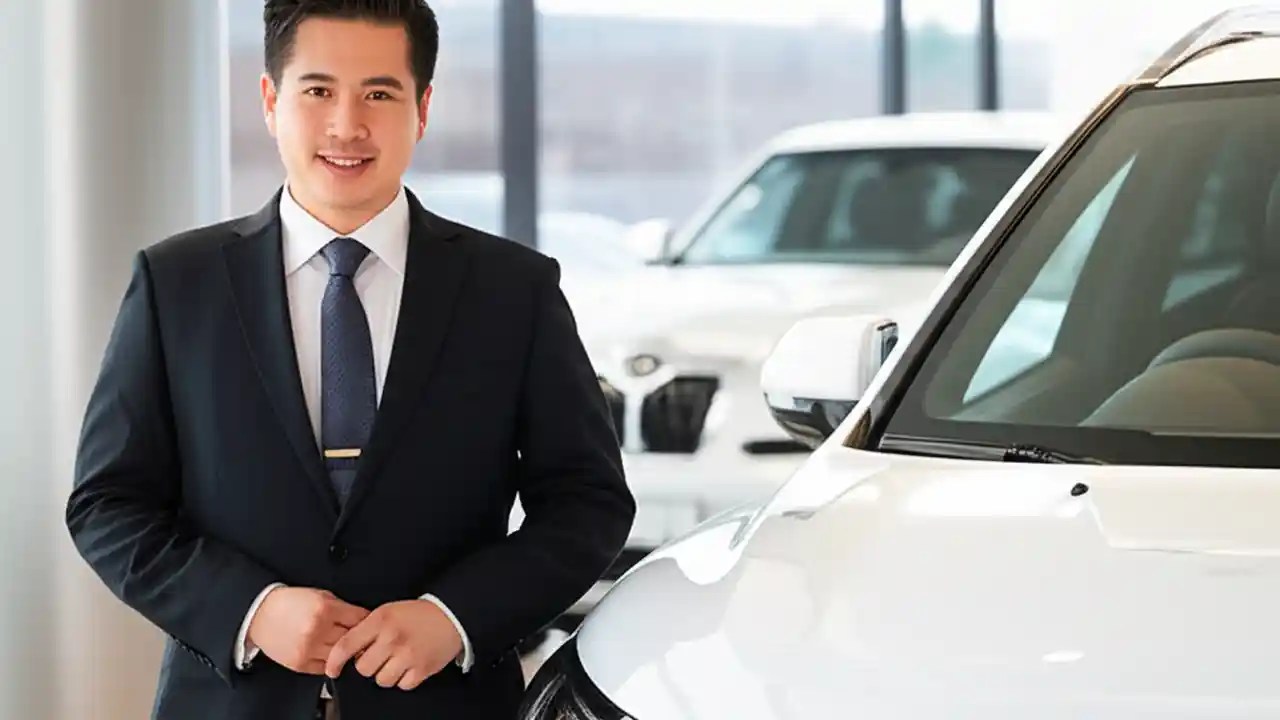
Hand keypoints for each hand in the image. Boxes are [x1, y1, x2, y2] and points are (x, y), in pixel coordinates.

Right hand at [246, 587, 369, 674]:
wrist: (260, 614)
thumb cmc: (290, 603)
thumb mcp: (319, 595)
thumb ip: (341, 607)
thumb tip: (362, 619)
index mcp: (325, 609)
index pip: (359, 620)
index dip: (367, 621)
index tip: (370, 624)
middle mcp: (318, 630)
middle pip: (352, 639)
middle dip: (357, 638)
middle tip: (359, 637)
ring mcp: (308, 648)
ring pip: (340, 656)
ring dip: (344, 652)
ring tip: (342, 646)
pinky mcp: (300, 663)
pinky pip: (325, 668)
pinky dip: (329, 662)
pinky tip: (327, 653)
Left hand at [325, 600, 462, 690]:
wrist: (451, 615)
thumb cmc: (418, 613)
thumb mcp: (388, 610)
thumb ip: (367, 628)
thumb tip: (349, 650)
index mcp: (380, 621)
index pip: (346, 645)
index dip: (334, 661)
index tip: (332, 669)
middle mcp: (392, 639)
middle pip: (363, 668)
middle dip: (368, 664)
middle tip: (379, 656)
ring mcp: (407, 656)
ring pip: (381, 680)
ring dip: (386, 673)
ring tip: (396, 660)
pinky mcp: (421, 669)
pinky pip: (402, 685)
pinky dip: (404, 678)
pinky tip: (409, 665)